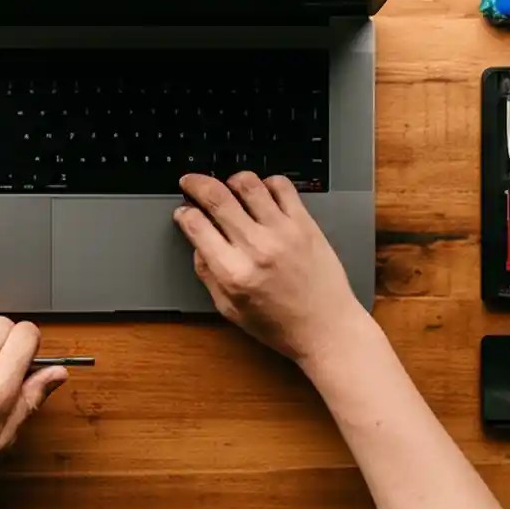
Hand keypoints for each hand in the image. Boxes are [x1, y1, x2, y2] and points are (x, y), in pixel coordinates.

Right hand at [173, 172, 368, 364]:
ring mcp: (283, 232)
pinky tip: (262, 194)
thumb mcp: (231, 310)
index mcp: (234, 273)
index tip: (183, 212)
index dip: (183, 214)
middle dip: (196, 184)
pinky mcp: (305, 224)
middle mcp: (256, 248)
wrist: (326, 328)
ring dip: (231, 180)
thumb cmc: (281, 325)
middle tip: (191, 182)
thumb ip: (209, 276)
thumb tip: (197, 246)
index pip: (197, 227)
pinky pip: (282, 187)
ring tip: (228, 187)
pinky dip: (266, 183)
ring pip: (248, 184)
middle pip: (217, 197)